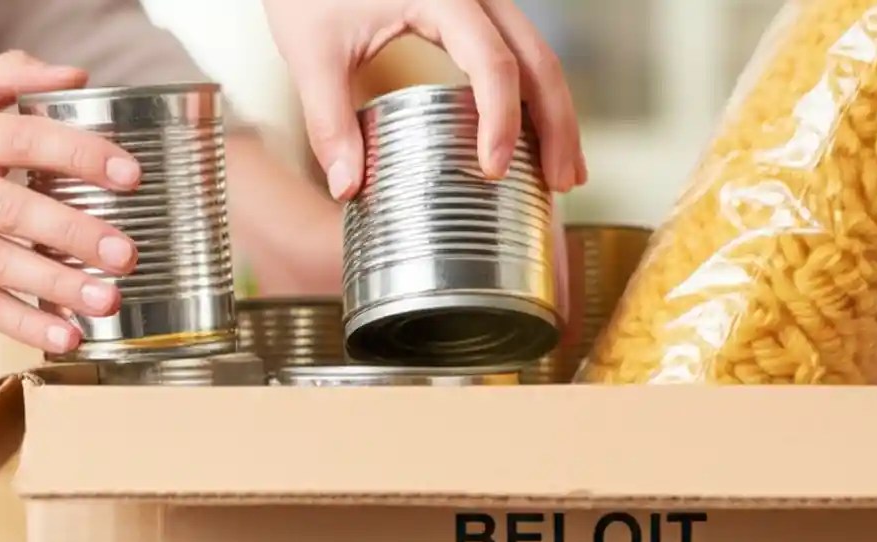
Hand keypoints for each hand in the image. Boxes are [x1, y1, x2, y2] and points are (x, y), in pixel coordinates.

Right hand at [0, 51, 143, 354]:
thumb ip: (5, 77)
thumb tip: (76, 77)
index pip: (24, 139)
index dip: (80, 155)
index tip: (130, 175)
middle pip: (13, 210)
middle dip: (75, 234)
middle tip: (126, 254)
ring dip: (57, 285)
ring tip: (109, 299)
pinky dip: (22, 322)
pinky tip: (65, 335)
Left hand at [260, 0, 586, 200]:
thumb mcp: (310, 50)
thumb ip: (327, 119)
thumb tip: (347, 189)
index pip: (493, 63)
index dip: (502, 120)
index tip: (495, 169)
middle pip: (538, 61)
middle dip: (556, 126)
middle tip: (561, 184)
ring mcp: (484, 1)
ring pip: (541, 58)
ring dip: (557, 116)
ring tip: (566, 175)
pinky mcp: (479, 13)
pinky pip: (522, 56)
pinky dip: (537, 101)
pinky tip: (541, 142)